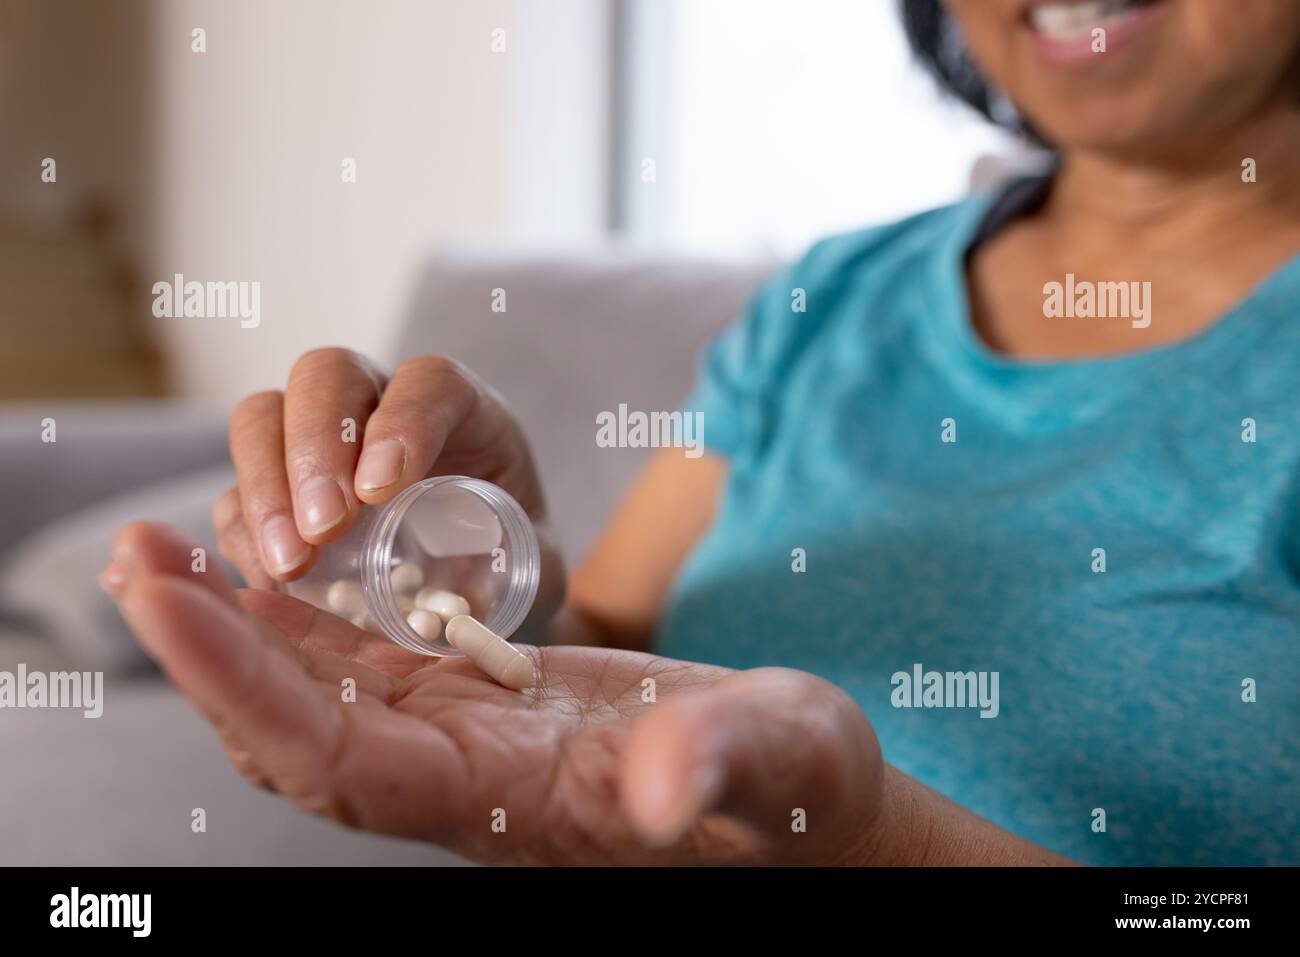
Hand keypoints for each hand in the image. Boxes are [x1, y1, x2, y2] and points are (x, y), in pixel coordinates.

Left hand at [102, 522, 886, 865]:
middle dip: (204, 648)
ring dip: (230, 622)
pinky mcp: (474, 695)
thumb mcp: (779, 761)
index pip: (343, 762)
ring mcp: (457, 735)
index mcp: (508, 802)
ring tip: (158, 546)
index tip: (171, 603)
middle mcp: (455, 780)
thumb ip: (725, 764)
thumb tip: (665, 786)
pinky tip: (253, 557)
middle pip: (293, 729)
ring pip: (313, 690)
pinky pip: (360, 659)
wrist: (796, 793)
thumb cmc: (793, 785)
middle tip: (134, 554)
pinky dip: (294, 612)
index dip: (248, 690)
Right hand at [216, 348, 544, 588]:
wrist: (478, 581)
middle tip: (326, 528)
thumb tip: (477, 605)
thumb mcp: (535, 564)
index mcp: (462, 408)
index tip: (385, 487)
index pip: (428, 381)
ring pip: (263, 418)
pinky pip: (236, 490)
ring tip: (291, 563)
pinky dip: (243, 532)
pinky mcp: (275, 491)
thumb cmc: (511, 559)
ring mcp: (318, 442)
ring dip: (266, 486)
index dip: (404, 419)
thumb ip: (524, 577)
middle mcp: (381, 405)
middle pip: (328, 376)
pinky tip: (269, 581)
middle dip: (318, 447)